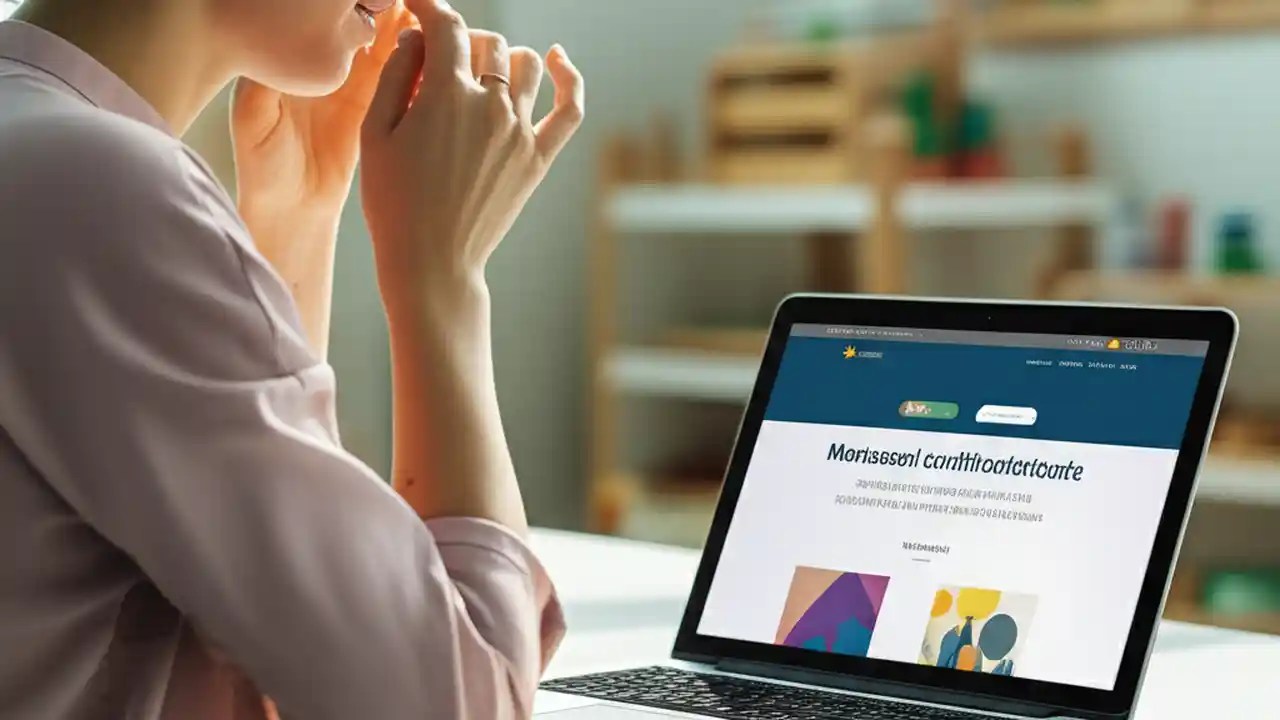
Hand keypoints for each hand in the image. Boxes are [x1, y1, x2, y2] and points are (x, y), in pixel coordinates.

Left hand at [232, 3, 413, 223]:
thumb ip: (265, 85)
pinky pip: (398, 75)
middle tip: (404, 2)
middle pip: (357, 24)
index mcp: (295, 59)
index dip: (345, 6)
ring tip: (423, 15)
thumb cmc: (264, 167)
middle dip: (380, 8)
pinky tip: (430, 49)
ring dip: (403, 26)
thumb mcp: (254, 120)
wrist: (292, 208)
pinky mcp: (376, 105)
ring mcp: (352, 82)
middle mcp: (324, 63)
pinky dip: (414, 59)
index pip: (323, 21)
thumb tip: (277, 43)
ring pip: (382, 42)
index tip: (364, 1)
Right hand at [360, 0, 584, 308]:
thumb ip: (396, 74)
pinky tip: (558, 59)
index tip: (419, 3)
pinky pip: (569, 107)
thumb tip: (418, 37)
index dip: (431, 6)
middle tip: (438, 61)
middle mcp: (490, 105)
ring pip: (525, 64)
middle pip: (486, 43)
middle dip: (461, 41)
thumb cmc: (393, 202)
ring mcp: (520, 131)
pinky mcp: (538, 158)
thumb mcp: (375, 133)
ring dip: (502, 57)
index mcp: (445, 94)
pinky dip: (568, 77)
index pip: (446, 26)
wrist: (433, 263)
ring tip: (480, 73)